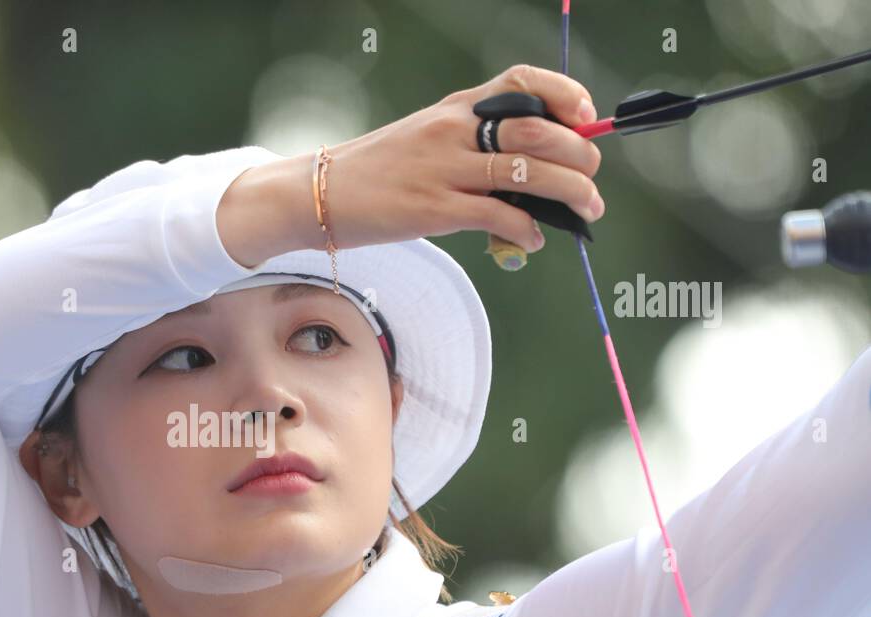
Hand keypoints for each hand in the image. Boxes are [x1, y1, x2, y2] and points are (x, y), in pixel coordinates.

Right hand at [308, 64, 604, 253]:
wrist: (318, 193)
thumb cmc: (376, 172)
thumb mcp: (425, 139)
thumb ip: (472, 146)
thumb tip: (529, 173)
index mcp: (454, 108)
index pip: (522, 82)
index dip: (565, 95)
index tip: (586, 118)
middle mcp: (453, 132)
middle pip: (537, 131)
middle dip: (579, 154)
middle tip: (592, 177)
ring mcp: (443, 170)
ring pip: (526, 174)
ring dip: (569, 193)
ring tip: (586, 208)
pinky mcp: (432, 210)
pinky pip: (496, 216)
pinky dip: (527, 230)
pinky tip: (534, 239)